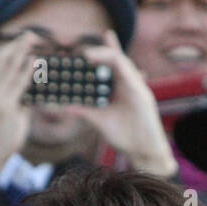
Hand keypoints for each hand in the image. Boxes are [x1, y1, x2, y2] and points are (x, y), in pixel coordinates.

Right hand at [0, 31, 36, 195]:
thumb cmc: (6, 132)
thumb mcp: (15, 111)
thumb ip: (23, 98)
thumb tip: (36, 89)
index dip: (10, 48)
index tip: (25, 40)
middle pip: (1, 59)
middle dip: (16, 45)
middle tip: (31, 34)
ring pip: (8, 69)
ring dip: (21, 52)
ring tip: (32, 40)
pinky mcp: (6, 108)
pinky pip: (17, 86)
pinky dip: (25, 72)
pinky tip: (34, 63)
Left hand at [60, 31, 176, 177]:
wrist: (143, 152)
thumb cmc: (125, 138)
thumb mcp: (99, 121)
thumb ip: (84, 111)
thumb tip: (64, 107)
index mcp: (121, 89)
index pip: (109, 67)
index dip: (100, 55)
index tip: (83, 52)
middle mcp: (129, 84)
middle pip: (115, 60)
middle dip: (100, 52)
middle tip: (83, 52)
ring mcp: (137, 87)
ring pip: (121, 62)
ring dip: (105, 55)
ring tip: (87, 54)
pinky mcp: (142, 93)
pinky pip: (129, 73)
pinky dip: (117, 65)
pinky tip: (106, 61)